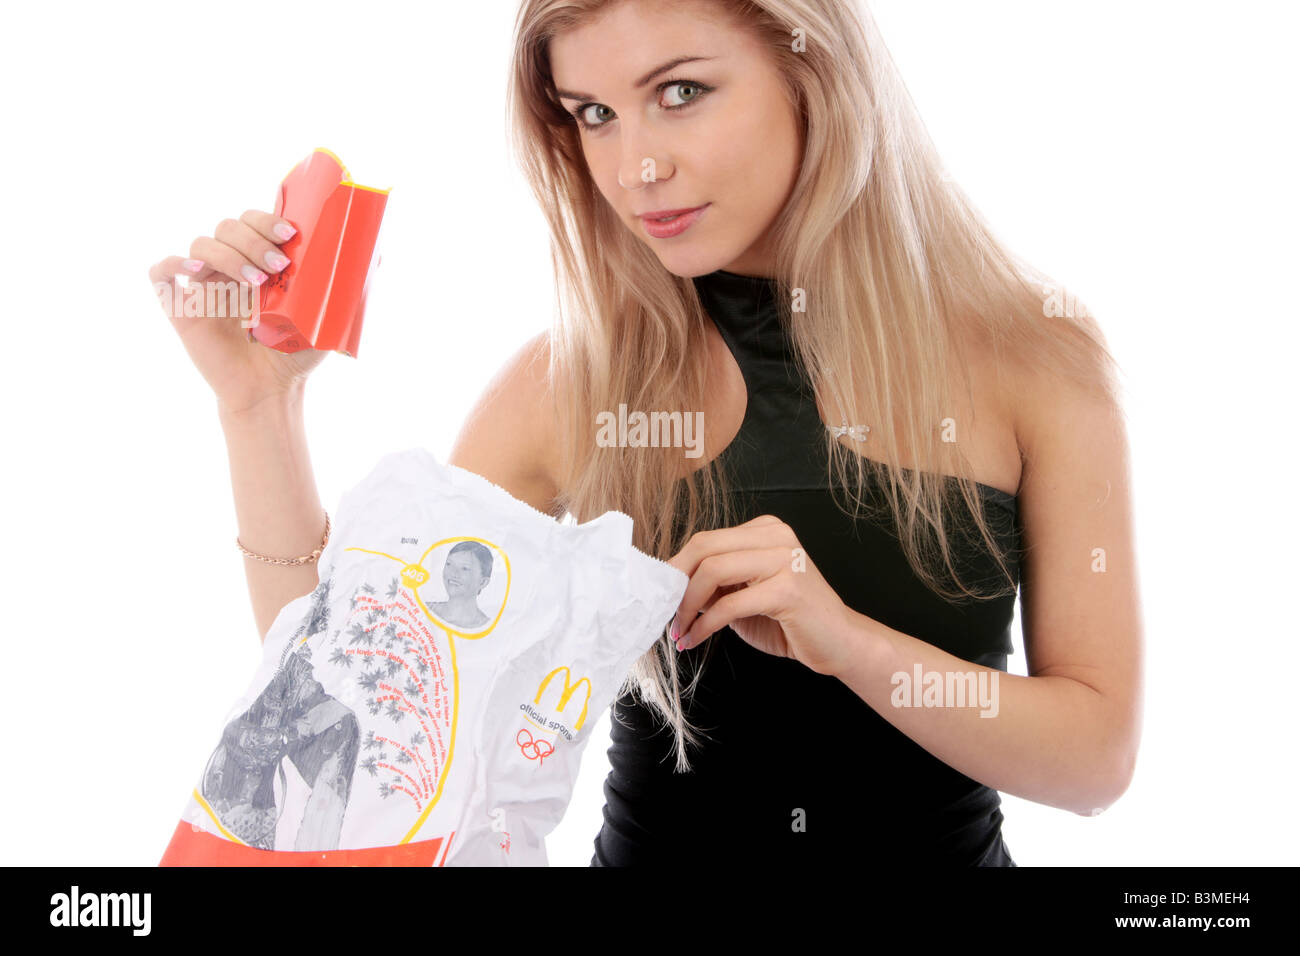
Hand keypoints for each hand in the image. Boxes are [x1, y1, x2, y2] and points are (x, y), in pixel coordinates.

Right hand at [148, 209, 329, 414]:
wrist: (271, 391)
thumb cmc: (296, 353)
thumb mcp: (328, 315)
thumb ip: (347, 286)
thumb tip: (379, 254)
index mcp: (258, 261)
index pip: (254, 220)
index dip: (267, 218)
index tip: (290, 234)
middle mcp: (228, 267)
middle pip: (228, 226)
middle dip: (254, 238)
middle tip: (279, 266)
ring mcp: (203, 285)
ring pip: (202, 243)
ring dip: (229, 254)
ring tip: (256, 284)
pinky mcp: (180, 308)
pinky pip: (160, 273)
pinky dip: (173, 263)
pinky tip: (198, 274)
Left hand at [667, 514, 858, 676]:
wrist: (838, 643)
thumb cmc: (790, 621)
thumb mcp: (745, 593)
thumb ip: (716, 582)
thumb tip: (671, 585)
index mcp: (765, 530)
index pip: (706, 540)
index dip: (677, 569)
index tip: (664, 596)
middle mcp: (776, 536)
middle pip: (704, 547)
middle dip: (677, 584)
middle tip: (667, 613)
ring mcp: (784, 560)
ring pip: (712, 570)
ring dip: (687, 606)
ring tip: (680, 629)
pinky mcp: (787, 590)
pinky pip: (728, 604)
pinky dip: (704, 625)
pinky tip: (696, 638)